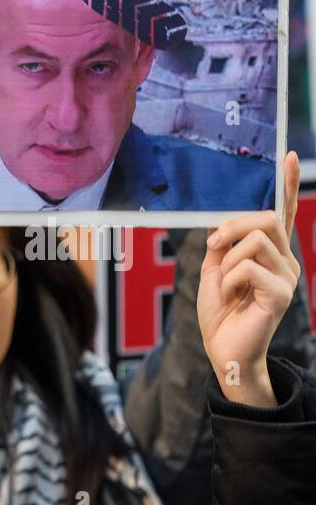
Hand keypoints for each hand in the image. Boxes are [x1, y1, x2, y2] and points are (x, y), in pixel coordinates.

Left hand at [198, 152, 301, 406]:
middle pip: (265, 219)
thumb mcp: (215, 267)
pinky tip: (231, 295)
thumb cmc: (220, 310)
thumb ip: (223, 244)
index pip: (283, 212)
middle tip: (213, 247)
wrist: (222, 348)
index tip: (290, 156)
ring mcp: (287, 278)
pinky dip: (229, 278)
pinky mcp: (281, 295)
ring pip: (255, 242)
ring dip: (228, 260)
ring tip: (225, 284)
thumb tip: (222, 224)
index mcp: (272, 251)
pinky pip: (248, 267)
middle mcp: (286, 261)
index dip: (288, 184)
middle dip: (232, 227)